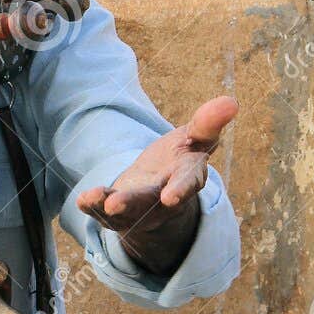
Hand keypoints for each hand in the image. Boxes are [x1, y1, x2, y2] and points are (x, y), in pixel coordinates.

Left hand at [76, 96, 237, 272]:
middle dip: (133, 203)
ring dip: (110, 206)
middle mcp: (162, 199)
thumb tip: (231, 101)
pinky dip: (92, 205)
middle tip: (115, 205)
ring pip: (124, 210)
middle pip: (149, 202)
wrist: (159, 189)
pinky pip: (101, 210)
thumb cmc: (180, 158)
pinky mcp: (116, 212)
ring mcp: (138, 208)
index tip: (170, 198)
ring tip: (96, 199)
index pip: (187, 183)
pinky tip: (82, 199)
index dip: (180, 190)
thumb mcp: (195, 138)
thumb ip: (208, 123)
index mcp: (186, 178)